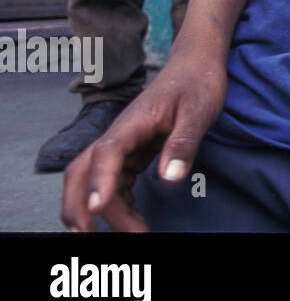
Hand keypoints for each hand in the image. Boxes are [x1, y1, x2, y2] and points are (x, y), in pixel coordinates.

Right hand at [61, 50, 227, 231]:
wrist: (195, 64)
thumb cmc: (198, 83)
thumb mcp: (200, 111)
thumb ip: (184, 143)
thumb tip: (169, 179)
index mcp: (133, 122)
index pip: (107, 152)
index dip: (100, 181)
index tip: (97, 208)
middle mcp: (119, 134)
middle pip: (82, 170)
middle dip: (79, 204)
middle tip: (90, 236)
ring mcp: (122, 144)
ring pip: (92, 178)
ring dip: (97, 208)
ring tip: (121, 236)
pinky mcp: (131, 152)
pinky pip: (114, 181)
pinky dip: (116, 202)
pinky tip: (131, 219)